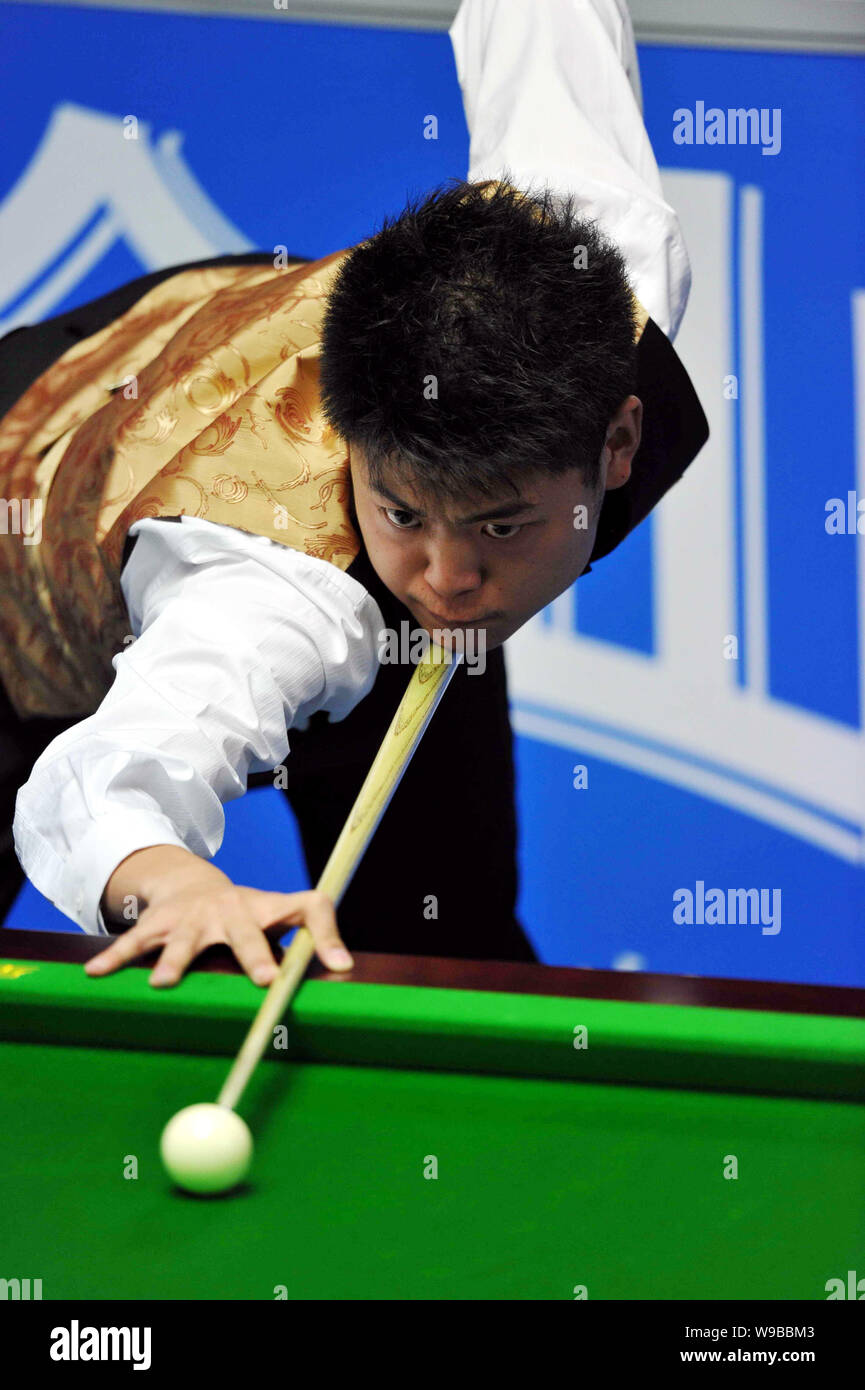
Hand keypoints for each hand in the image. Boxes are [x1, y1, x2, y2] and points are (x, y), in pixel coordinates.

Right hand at [85, 847, 352, 987]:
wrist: (192, 884)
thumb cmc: (249, 913)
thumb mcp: (281, 921)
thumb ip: (314, 942)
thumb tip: (348, 970)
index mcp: (268, 911)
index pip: (310, 910)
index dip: (328, 935)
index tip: (342, 965)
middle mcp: (232, 909)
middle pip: (246, 932)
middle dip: (254, 955)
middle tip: (265, 977)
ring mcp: (192, 916)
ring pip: (184, 939)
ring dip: (174, 960)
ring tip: (165, 983)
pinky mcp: (158, 923)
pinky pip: (134, 942)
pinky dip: (116, 958)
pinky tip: (96, 975)